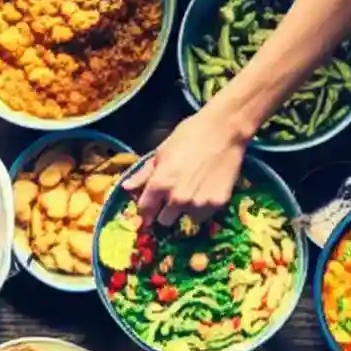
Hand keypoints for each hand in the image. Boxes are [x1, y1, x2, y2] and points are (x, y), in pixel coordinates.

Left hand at [123, 108, 248, 226]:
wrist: (225, 129)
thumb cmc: (190, 135)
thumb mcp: (162, 151)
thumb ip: (143, 174)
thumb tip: (125, 188)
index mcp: (160, 184)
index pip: (145, 210)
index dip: (146, 210)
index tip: (151, 208)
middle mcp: (177, 198)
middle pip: (164, 221)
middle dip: (166, 211)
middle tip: (175, 196)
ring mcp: (198, 203)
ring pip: (185, 219)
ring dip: (186, 210)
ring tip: (193, 191)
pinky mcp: (216, 204)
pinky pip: (204, 216)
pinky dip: (203, 208)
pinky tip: (206, 191)